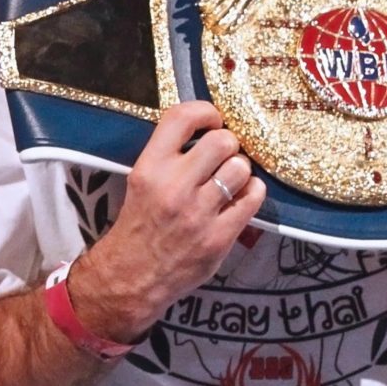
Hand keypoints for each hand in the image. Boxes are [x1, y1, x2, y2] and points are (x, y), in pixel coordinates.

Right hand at [66, 101, 264, 341]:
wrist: (133, 274)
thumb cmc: (140, 221)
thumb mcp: (141, 179)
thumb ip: (169, 154)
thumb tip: (209, 127)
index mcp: (150, 166)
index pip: (182, 117)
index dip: (206, 111)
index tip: (212, 121)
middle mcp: (174, 185)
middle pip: (222, 141)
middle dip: (227, 144)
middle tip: (222, 156)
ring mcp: (198, 213)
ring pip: (241, 167)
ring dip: (240, 170)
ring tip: (230, 179)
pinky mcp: (219, 236)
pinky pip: (253, 198)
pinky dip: (252, 192)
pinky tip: (241, 196)